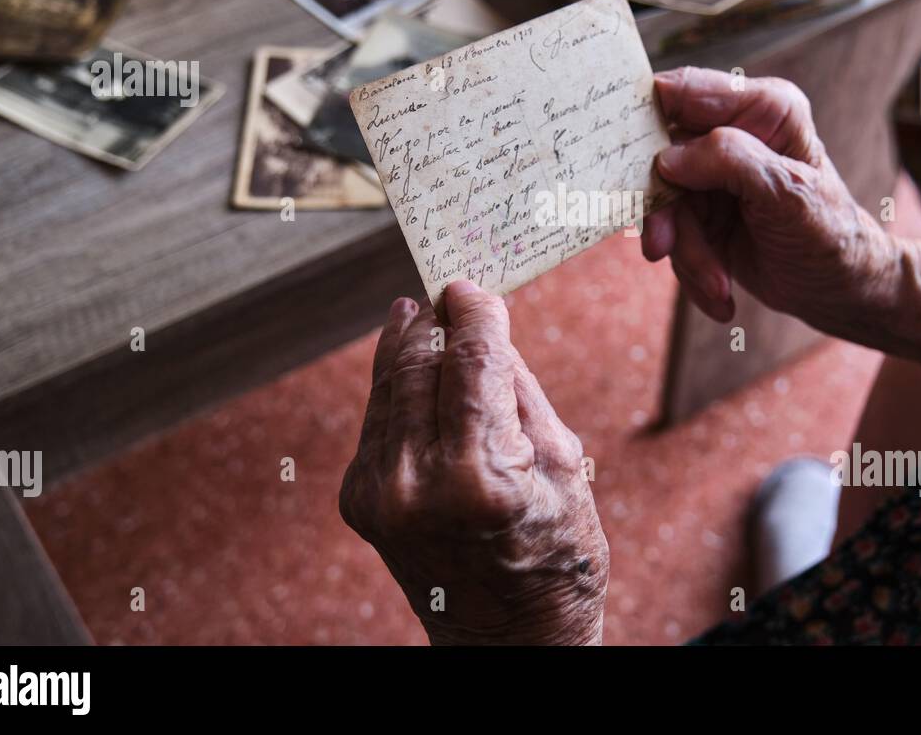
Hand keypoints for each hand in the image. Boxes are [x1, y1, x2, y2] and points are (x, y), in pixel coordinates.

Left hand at [339, 281, 607, 644]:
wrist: (511, 637)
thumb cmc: (556, 550)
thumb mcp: (560, 461)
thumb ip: (516, 387)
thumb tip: (484, 324)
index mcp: (484, 474)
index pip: (473, 358)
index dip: (474, 309)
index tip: (472, 284)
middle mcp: (420, 482)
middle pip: (419, 361)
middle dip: (435, 320)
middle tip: (448, 294)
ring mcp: (381, 494)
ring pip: (389, 384)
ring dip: (408, 345)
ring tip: (422, 316)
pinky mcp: (359, 500)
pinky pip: (378, 419)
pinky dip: (396, 388)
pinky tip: (414, 370)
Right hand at [643, 67, 896, 333]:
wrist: (838, 288)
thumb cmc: (830, 233)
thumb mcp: (787, 192)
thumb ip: (730, 160)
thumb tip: (667, 157)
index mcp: (761, 108)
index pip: (684, 90)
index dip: (645, 115)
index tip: (627, 155)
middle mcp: (731, 134)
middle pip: (662, 158)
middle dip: (668, 213)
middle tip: (663, 248)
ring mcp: (712, 175)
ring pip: (664, 206)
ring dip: (688, 254)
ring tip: (719, 286)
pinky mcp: (700, 213)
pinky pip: (673, 237)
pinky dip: (693, 272)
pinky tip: (722, 296)